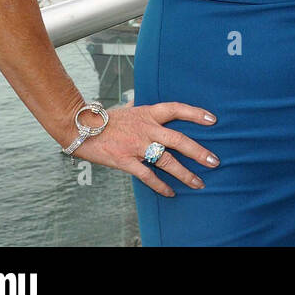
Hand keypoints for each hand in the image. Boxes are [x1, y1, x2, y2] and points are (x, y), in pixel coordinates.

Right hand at [73, 100, 217, 197]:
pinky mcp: (125, 161)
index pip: (177, 109)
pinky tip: (171, 193)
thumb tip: (138, 101)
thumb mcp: (127, 109)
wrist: (79, 128)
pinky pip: (147, 176)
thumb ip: (137, 107)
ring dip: (185, 173)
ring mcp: (136, 145)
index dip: (196, 114)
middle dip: (199, 152)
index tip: (213, 120)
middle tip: (215, 161)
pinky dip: (160, 186)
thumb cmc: (104, 119)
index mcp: (148, 113)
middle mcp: (146, 129)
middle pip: (179, 140)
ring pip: (166, 161)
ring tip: (199, 183)